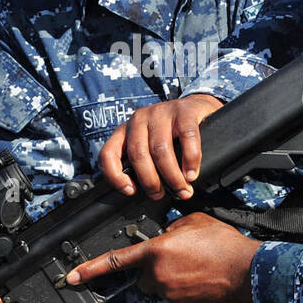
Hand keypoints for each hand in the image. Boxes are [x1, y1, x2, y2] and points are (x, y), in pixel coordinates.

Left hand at [65, 212, 259, 302]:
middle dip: (156, 270)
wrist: (249, 271)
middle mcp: (159, 275)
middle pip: (144, 277)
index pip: (116, 261)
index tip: (72, 278)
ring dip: (173, 280)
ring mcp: (171, 295)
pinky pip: (178, 299)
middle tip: (181, 259)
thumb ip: (171, 228)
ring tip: (198, 268)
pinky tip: (204, 281)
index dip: (90, 270)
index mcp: (157, 251)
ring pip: (162, 288)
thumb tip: (165, 236)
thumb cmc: (224, 244)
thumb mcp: (194, 221)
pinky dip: (187, 292)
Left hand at [98, 93, 223, 200]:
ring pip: (161, 150)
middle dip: (150, 181)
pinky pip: (187, 138)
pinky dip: (190, 160)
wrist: (194, 107)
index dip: (115, 176)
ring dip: (172, 176)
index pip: (108, 153)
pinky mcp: (184, 112)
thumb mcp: (147, 144)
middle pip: (138, 155)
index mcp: (125, 131)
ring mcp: (161, 113)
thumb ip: (142, 164)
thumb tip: (148, 193)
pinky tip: (192, 174)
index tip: (131, 191)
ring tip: (182, 190)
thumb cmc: (169, 133)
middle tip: (159, 195)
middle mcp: (139, 120)